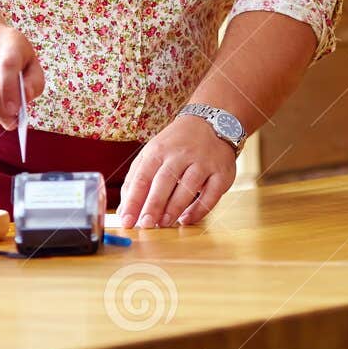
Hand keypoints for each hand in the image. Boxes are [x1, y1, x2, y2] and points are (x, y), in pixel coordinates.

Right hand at [0, 22, 42, 129]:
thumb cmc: (14, 52)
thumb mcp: (32, 61)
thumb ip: (35, 81)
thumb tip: (25, 98)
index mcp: (10, 45)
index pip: (8, 66)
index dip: (10, 89)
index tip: (15, 110)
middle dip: (1, 110)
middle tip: (11, 123)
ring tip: (4, 115)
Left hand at [117, 114, 236, 228]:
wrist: (211, 124)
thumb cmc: (176, 145)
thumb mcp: (152, 154)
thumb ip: (136, 180)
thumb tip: (125, 212)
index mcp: (159, 150)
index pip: (142, 178)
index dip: (134, 201)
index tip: (127, 221)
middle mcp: (181, 154)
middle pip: (165, 181)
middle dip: (154, 205)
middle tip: (146, 224)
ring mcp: (204, 162)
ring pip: (188, 186)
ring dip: (175, 208)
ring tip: (164, 223)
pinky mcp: (222, 172)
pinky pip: (211, 194)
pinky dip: (199, 209)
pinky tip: (186, 219)